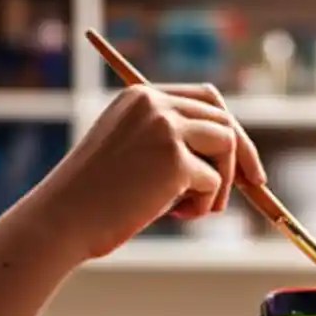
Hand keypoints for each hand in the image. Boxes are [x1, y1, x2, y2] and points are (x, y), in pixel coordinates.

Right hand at [22, 84, 266, 261]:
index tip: (243, 156)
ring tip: (193, 208)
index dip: (230, 127)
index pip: (205, 98)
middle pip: (224, 119)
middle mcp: (154, 103)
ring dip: (221, 183)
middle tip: (254, 185)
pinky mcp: (175, 160)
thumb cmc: (96, 197)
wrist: (61, 220)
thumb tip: (234, 158)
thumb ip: (174, 144)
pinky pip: (213, 182)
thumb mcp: (133, 154)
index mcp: (140, 96)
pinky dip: (203, 204)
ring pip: (226, 146)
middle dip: (242, 154)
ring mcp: (165, 128)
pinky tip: (175, 215)